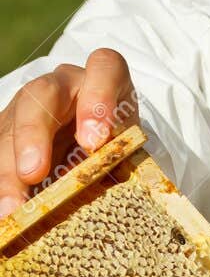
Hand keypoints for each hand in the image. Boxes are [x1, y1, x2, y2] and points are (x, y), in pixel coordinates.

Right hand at [0, 48, 136, 218]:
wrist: (98, 148)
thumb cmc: (119, 146)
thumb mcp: (129, 152)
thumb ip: (123, 163)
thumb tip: (112, 201)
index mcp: (103, 80)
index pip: (104, 68)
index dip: (99, 99)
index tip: (95, 142)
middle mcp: (63, 86)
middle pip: (42, 95)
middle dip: (34, 134)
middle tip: (33, 172)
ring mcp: (31, 105)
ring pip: (12, 125)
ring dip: (9, 168)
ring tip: (11, 207)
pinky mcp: (11, 129)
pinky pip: (2, 152)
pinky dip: (4, 181)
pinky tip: (7, 209)